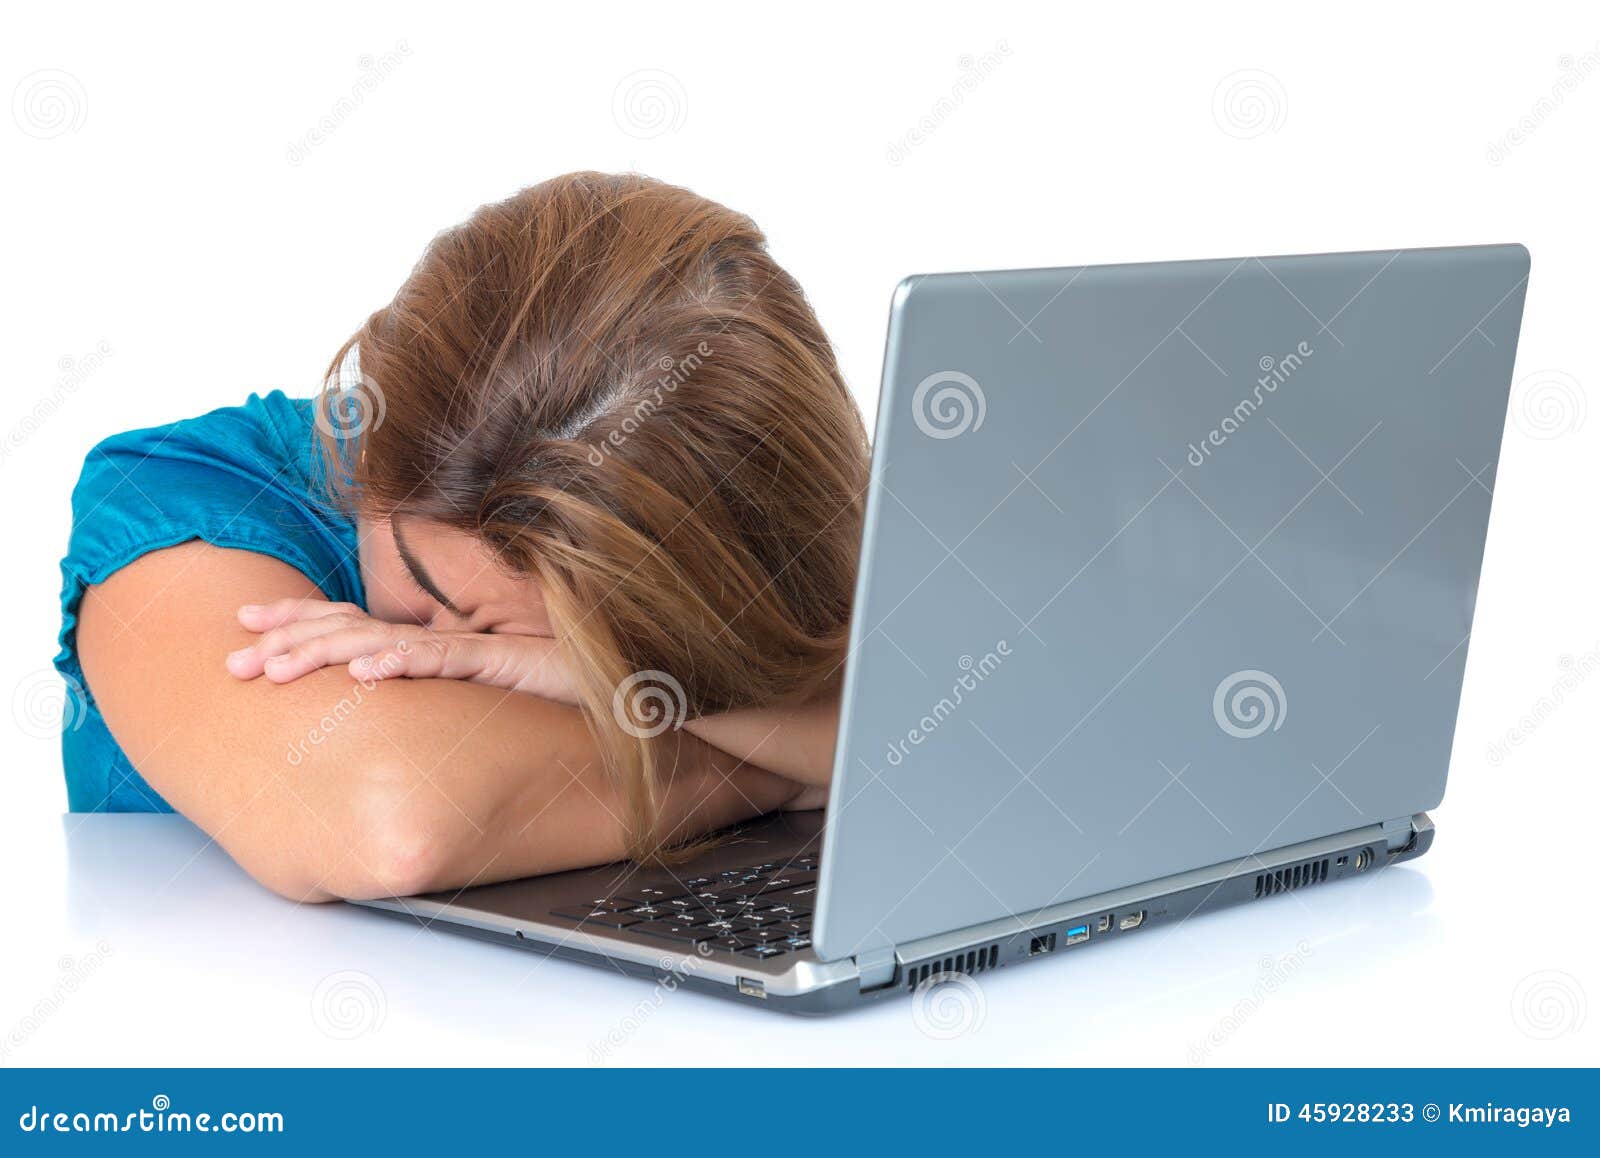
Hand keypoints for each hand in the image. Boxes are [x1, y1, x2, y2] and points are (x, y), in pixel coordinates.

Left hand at [225, 598, 578, 704]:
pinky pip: (442, 661)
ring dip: (323, 654)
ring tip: (276, 669)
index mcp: (428, 645)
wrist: (613, 691)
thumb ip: (427, 703)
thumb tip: (376, 716)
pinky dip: (401, 664)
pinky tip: (365, 675)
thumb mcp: (469, 702)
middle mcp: (438, 638)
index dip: (295, 620)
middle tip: (231, 660)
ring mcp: (464, 648)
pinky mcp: (497, 662)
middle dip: (284, 639)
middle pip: (348, 629)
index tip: (244, 625)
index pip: (349, 625)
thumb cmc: (545, 698)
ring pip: (380, 643)